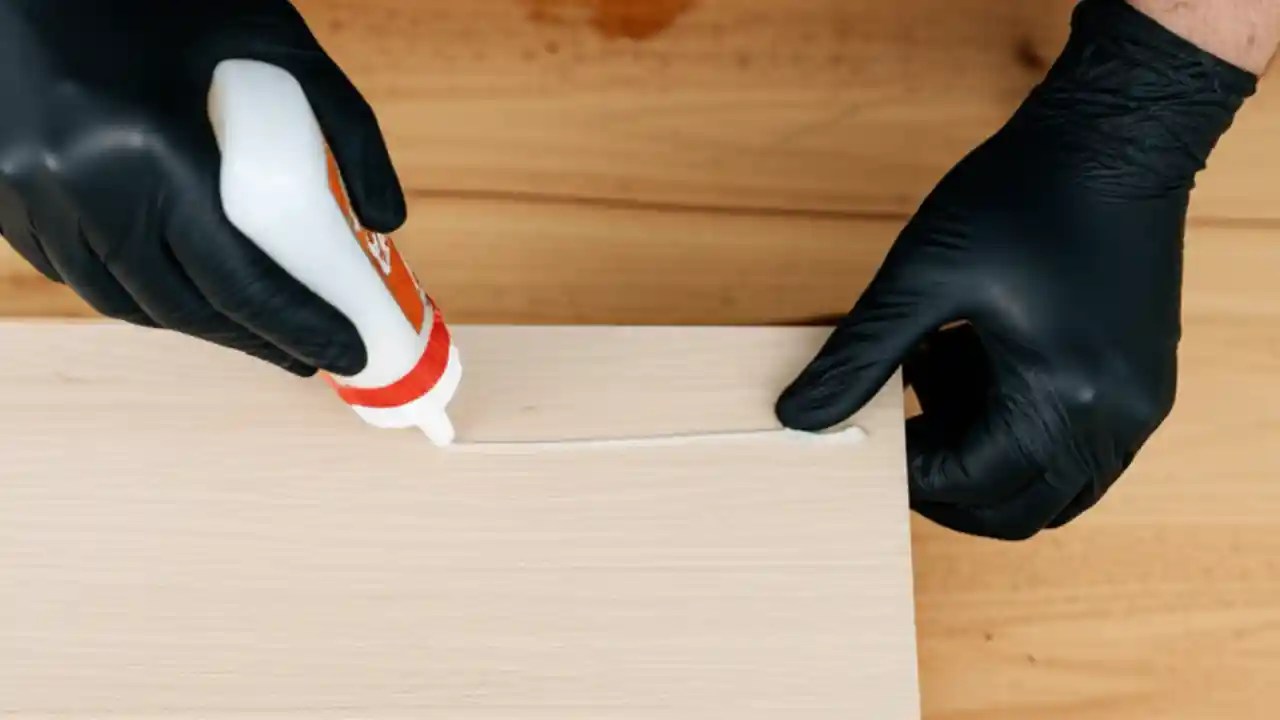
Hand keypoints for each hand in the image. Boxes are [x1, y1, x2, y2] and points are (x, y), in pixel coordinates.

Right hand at [0, 0, 402, 375]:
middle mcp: (72, 181)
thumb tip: (386, 221)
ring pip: (124, 300)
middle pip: (183, 306)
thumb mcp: (275, 37)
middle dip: (256, 340)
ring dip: (195, 323)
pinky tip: (182, 289)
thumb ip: (348, 124)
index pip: (238, 280)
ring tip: (254, 327)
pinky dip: (136, 292)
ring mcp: (21, 192)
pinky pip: (74, 272)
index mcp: (146, 145)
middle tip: (309, 353)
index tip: (348, 357)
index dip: (299, 329)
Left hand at [777, 0, 1255, 539]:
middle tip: (890, 429)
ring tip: (929, 376)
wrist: (1117, 133)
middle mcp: (1114, 419)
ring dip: (980, 455)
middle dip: (946, 483)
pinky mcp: (1139, 381)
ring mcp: (1137, 404)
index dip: (905, 471)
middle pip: (1017, 507)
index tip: (860, 435)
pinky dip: (1016, 427)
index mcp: (1064, 398)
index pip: (971, 485)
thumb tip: (798, 418)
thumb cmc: (1023, 194)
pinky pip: (1075, 445)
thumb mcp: (923, 277)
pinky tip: (968, 359)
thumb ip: (858, 357)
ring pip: (1048, 483)